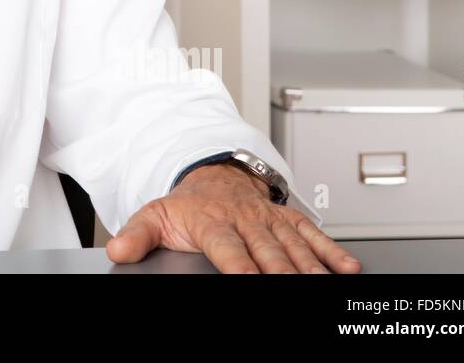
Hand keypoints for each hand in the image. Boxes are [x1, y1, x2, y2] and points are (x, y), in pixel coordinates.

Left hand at [105, 161, 362, 273]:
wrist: (212, 174)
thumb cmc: (186, 205)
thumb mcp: (155, 215)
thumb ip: (137, 235)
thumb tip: (118, 251)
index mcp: (212, 220)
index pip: (227, 246)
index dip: (239, 264)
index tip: (248, 279)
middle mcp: (245, 220)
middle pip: (267, 250)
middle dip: (281, 271)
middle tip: (292, 288)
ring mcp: (269, 220)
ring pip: (293, 245)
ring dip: (309, 266)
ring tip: (321, 285)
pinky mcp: (288, 219)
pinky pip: (313, 233)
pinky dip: (332, 250)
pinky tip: (346, 268)